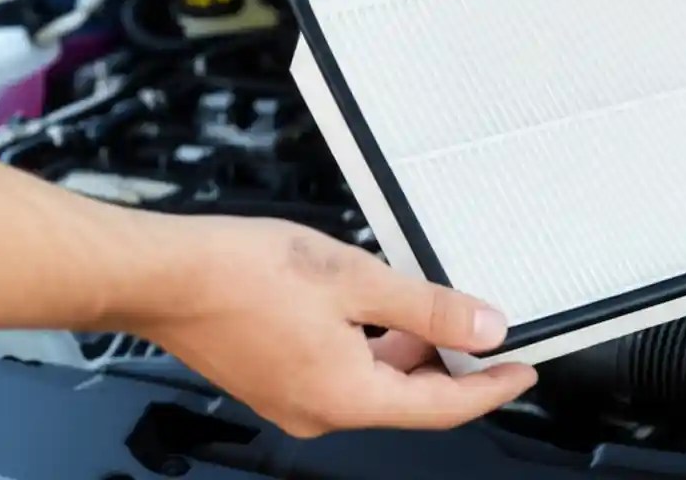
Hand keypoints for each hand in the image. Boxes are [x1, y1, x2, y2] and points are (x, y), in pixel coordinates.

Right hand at [128, 217, 535, 437]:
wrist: (162, 274)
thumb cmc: (240, 274)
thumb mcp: (357, 279)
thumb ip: (429, 309)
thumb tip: (484, 329)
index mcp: (345, 397)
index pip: (442, 408)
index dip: (491, 389)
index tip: (523, 372)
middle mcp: (318, 412)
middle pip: (408, 398)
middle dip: (450, 365)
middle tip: (484, 330)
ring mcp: (292, 400)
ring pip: (374, 383)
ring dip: (409, 352)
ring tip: (432, 309)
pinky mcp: (274, 380)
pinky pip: (341, 373)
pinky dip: (371, 347)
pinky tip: (377, 310)